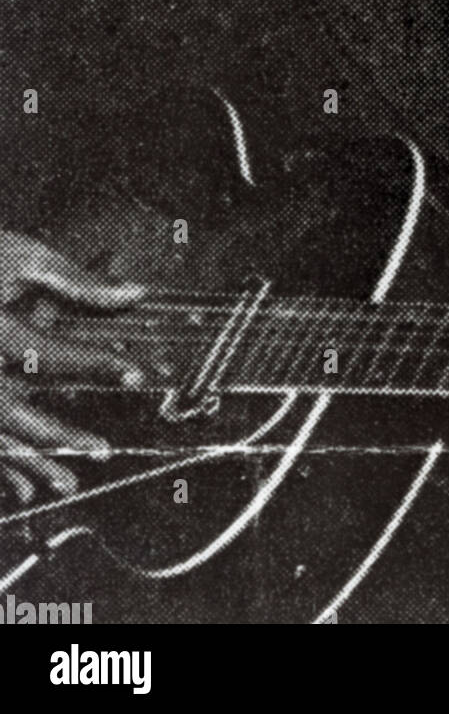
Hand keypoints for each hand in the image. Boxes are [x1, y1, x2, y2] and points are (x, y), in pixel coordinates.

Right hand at [0, 230, 145, 504]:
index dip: (94, 364)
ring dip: (27, 465)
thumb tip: (133, 293)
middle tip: (102, 450)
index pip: (48, 352)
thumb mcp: (21, 258)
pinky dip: (2, 468)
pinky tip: (20, 492)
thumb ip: (74, 281)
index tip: (134, 374)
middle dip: (59, 437)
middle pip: (11, 414)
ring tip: (66, 485)